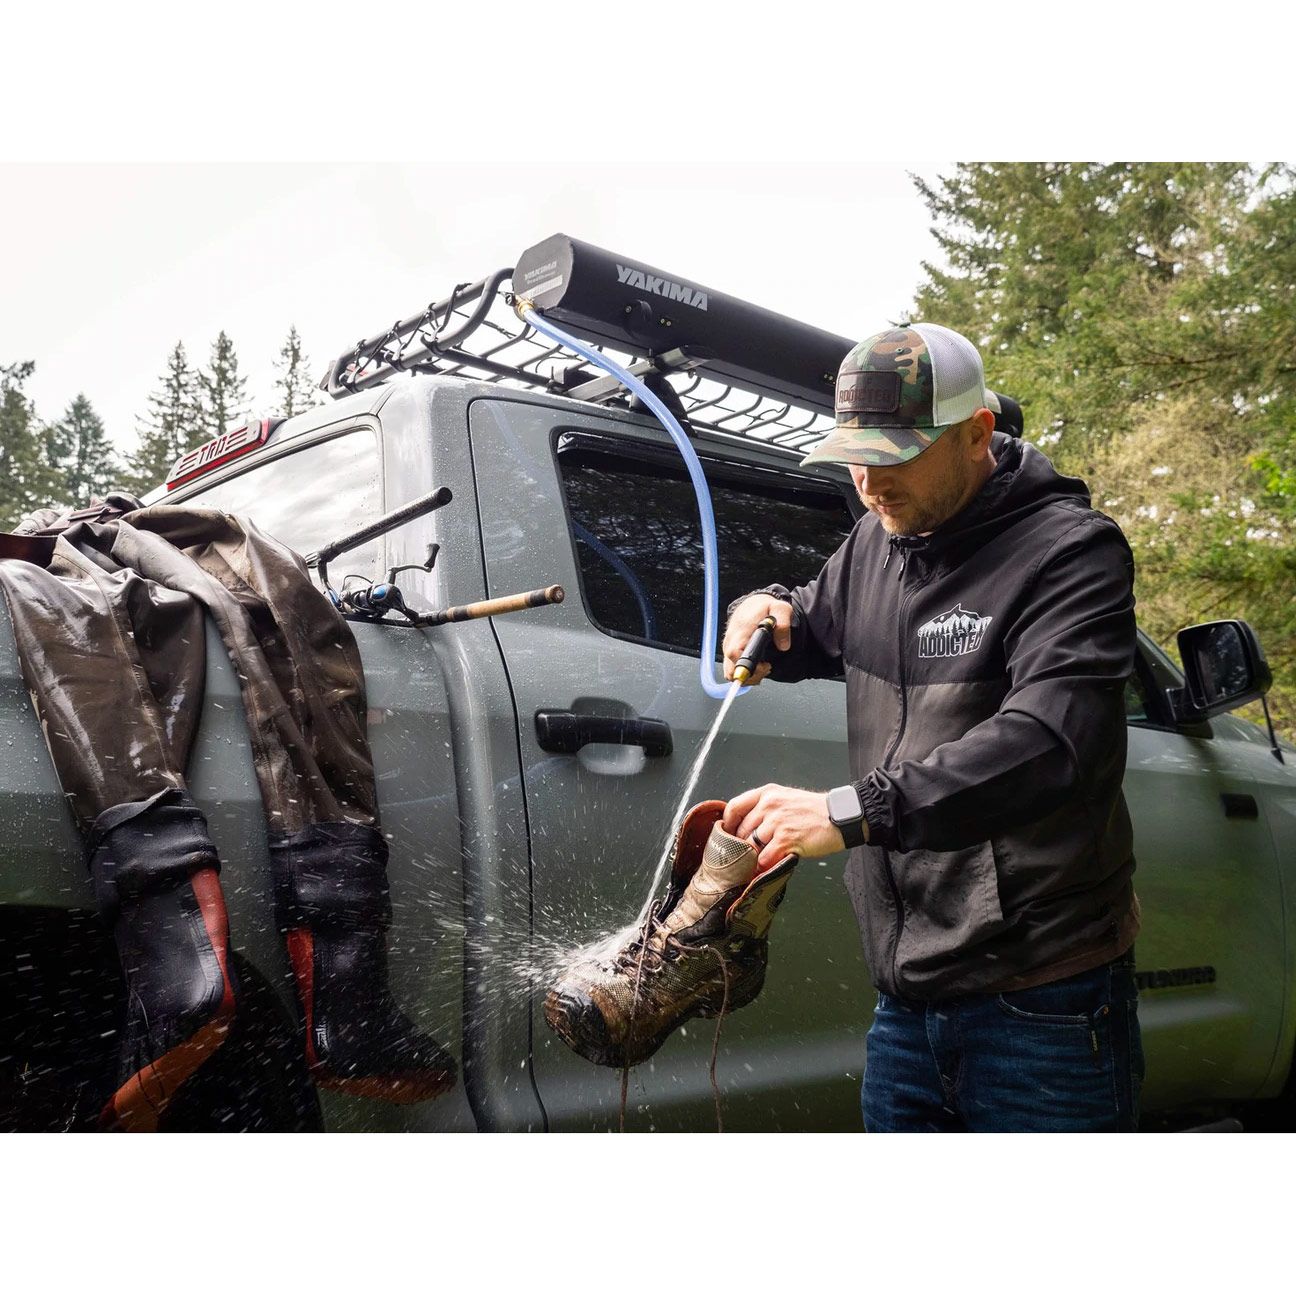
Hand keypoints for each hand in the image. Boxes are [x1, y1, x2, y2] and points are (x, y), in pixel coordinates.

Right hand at [722, 595, 793, 684]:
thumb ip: (783, 625)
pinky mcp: (729, 655)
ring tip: (764, 666)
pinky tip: (758, 665)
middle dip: (751, 675)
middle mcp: (730, 642)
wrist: (751, 605)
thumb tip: (783, 646)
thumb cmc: (765, 608)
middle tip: (767, 666)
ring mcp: (728, 649)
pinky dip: (746, 674)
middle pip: (731, 670)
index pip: (735, 653)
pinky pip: (732, 671)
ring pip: (731, 674)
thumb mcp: (781, 609)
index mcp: (741, 631)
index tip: (766, 664)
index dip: (749, 665)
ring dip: (749, 676)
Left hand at [722, 783, 849, 869]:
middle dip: (741, 846)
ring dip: (752, 857)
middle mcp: (769, 805)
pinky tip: (768, 867)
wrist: (840, 817)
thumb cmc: (815, 810)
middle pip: (741, 830)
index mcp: (767, 793)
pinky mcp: (787, 839)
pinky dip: (764, 865)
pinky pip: (765, 857)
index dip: (728, 824)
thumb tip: (747, 826)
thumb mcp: (786, 798)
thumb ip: (766, 808)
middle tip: (744, 855)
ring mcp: (777, 822)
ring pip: (751, 845)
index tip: (728, 835)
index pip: (734, 807)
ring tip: (755, 863)